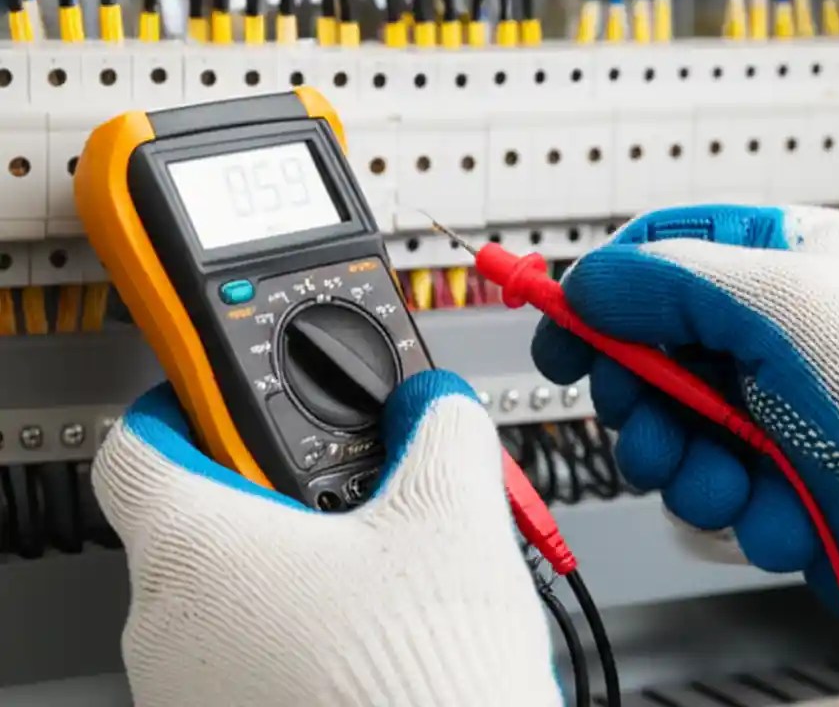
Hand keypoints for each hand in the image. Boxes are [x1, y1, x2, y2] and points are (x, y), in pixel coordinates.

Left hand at [93, 371, 559, 706]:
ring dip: (294, 580)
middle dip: (283, 503)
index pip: (141, 444)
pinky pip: (244, 666)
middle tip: (356, 502)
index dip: (192, 409)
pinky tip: (368, 644)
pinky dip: (296, 643)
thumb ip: (438, 430)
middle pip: (202, 527)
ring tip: (380, 585)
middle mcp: (165, 629)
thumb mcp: (454, 516)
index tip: (239, 406)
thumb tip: (435, 405)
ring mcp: (183, 694)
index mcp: (199, 550)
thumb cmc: (423, 677)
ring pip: (227, 604)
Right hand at [532, 205, 838, 679]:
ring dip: (686, 461)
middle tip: (651, 416)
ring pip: (666, 424)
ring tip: (728, 476)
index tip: (563, 330)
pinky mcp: (767, 475)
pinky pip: (702, 482)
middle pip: (650, 347)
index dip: (607, 289)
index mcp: (789, 261)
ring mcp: (770, 405)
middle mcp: (775, 331)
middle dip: (645, 396)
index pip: (667, 250)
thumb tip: (588, 281)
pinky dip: (731, 502)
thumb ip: (667, 283)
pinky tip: (776, 506)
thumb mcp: (778, 308)